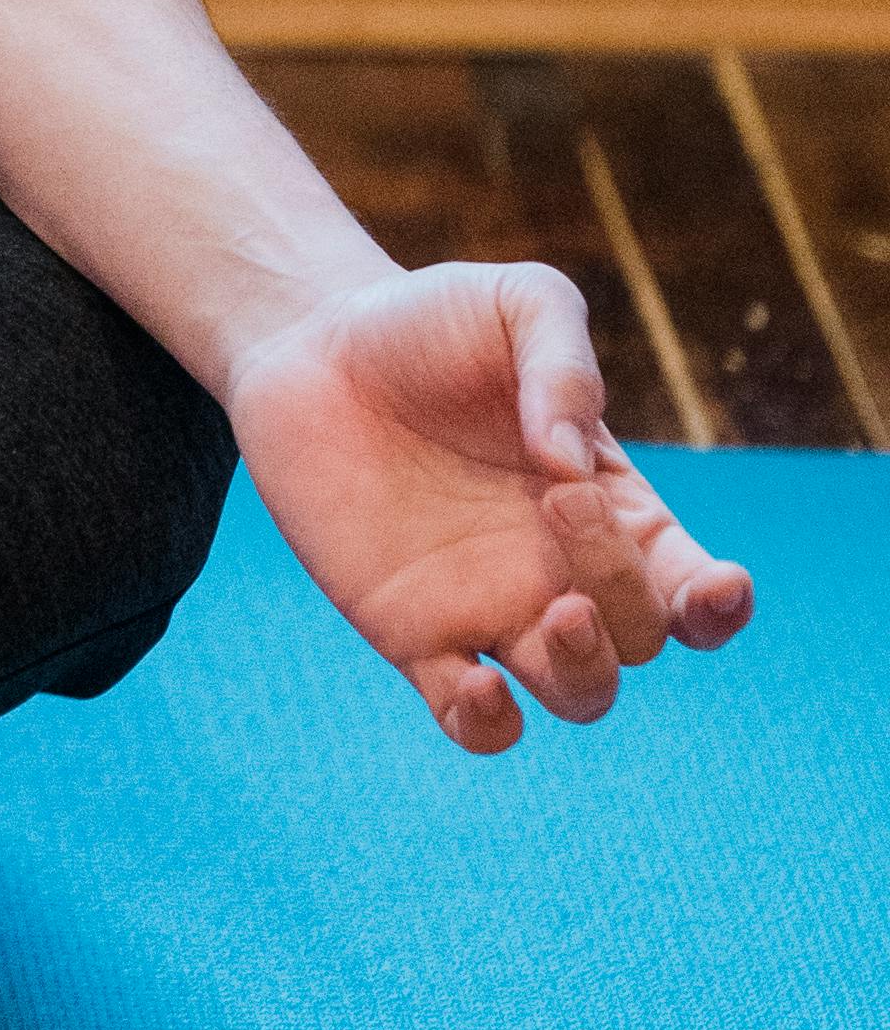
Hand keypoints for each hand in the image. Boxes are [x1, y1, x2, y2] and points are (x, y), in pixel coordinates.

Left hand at [227, 262, 753, 749]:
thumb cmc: (425, 322)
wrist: (308, 344)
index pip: (695, 589)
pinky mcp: (414, 634)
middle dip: (623, 587)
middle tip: (560, 500)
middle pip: (641, 635)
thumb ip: (564, 363)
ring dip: (587, 671)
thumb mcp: (517, 304)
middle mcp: (563, 571)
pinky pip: (473, 722)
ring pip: (580, 693)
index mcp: (610, 505)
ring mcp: (492, 609)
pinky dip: (490, 725)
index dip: (720, 606)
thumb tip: (572, 459)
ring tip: (556, 610)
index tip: (716, 585)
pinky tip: (480, 683)